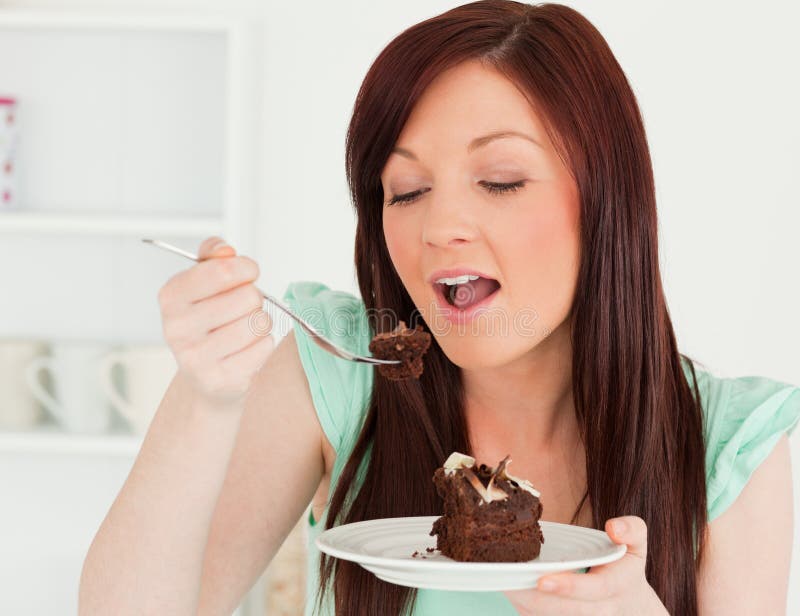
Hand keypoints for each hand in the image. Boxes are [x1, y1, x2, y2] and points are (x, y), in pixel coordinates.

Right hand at [158, 236, 274, 405]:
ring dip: (259, 323)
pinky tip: (246, 349)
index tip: (248, 272)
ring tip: (243, 328)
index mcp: (171, 297)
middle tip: (242, 307)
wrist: (204, 377)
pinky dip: (263, 345)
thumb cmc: (208, 322)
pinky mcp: (220, 379)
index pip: (222, 270)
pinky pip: (264, 347)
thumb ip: (213, 255)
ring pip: (259, 323)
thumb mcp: (202, 282)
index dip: (245, 268)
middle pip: (248, 296)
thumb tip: (226, 250)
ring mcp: (197, 357)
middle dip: (253, 299)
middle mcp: (178, 328)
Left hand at [503, 516, 668, 614]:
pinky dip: (525, 610)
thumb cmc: (625, 569)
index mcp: (618, 587)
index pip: (594, 590)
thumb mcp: (637, 545)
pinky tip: (508, 592)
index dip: (569, 586)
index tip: (542, 580)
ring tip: (501, 583)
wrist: (632, 608)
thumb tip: (613, 527)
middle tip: (507, 581)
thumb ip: (631, 529)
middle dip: (534, 599)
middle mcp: (601, 610)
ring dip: (524, 605)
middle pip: (565, 611)